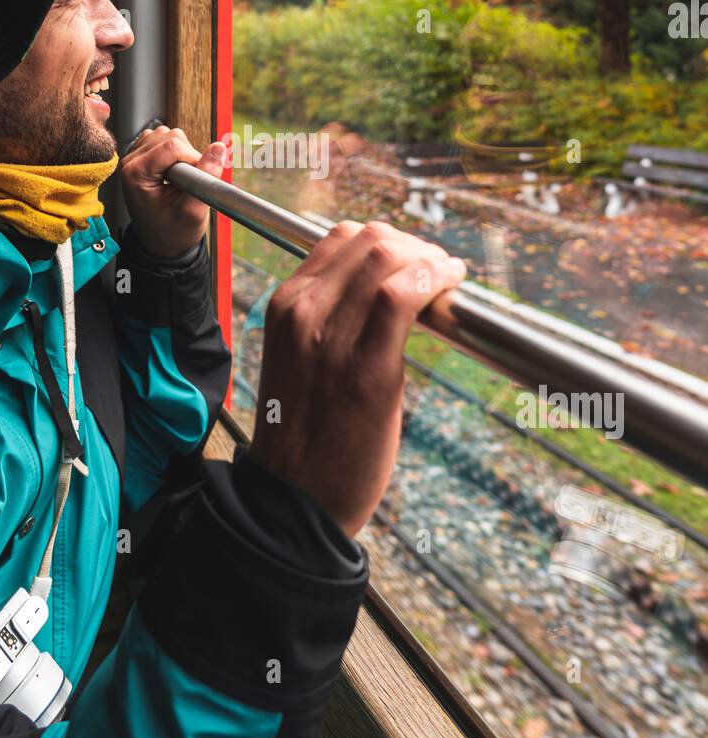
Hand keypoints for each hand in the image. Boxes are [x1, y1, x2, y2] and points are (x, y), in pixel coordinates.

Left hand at [118, 126, 226, 258]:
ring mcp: (134, 157)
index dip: (194, 159)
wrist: (161, 242)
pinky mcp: (142, 155)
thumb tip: (219, 148)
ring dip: (182, 153)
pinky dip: (175, 152)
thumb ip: (206, 178)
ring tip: (181, 179)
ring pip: (168, 134)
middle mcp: (131, 161)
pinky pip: (164, 139)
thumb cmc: (172, 232)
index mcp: (136, 173)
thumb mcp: (193, 210)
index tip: (196, 180)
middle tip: (188, 183)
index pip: (173, 145)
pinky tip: (175, 172)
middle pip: (170, 136)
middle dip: (188, 156)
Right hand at [247, 221, 466, 539]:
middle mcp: (302, 312)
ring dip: (430, 258)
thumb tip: (385, 293)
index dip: (389, 240)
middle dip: (415, 244)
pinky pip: (402, 297)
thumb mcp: (301, 359)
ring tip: (449, 277)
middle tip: (439, 269)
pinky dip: (436, 278)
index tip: (416, 259)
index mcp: (285, 306)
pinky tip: (453, 286)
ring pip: (387, 258)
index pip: (340, 237)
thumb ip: (329, 320)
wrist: (292, 499)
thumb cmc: (305, 434)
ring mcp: (331, 339)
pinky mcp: (367, 370)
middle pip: (369, 239)